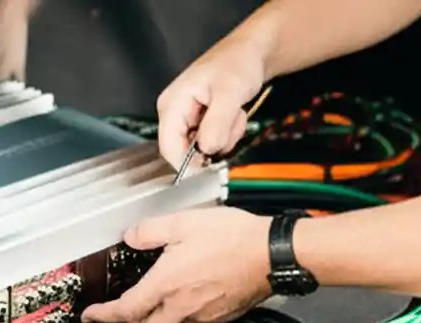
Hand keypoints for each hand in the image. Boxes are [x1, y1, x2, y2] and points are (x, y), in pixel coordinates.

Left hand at [81, 207, 272, 322]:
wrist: (272, 253)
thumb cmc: (231, 237)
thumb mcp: (183, 222)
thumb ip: (151, 231)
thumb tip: (131, 237)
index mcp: (166, 284)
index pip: (125, 310)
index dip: (103, 316)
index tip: (91, 315)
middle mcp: (181, 307)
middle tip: (127, 313)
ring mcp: (203, 316)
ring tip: (159, 305)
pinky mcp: (221, 317)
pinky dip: (183, 319)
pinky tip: (188, 299)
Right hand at [157, 36, 267, 167]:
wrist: (251, 53)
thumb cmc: (237, 63)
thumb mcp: (229, 92)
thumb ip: (216, 123)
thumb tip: (207, 149)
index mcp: (172, 105)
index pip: (169, 148)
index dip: (188, 165)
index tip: (211, 170)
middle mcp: (174, 114)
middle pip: (186, 151)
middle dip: (213, 144)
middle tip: (231, 124)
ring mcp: (187, 119)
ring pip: (203, 148)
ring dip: (224, 137)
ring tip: (234, 113)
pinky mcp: (200, 122)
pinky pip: (212, 141)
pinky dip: (227, 133)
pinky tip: (233, 114)